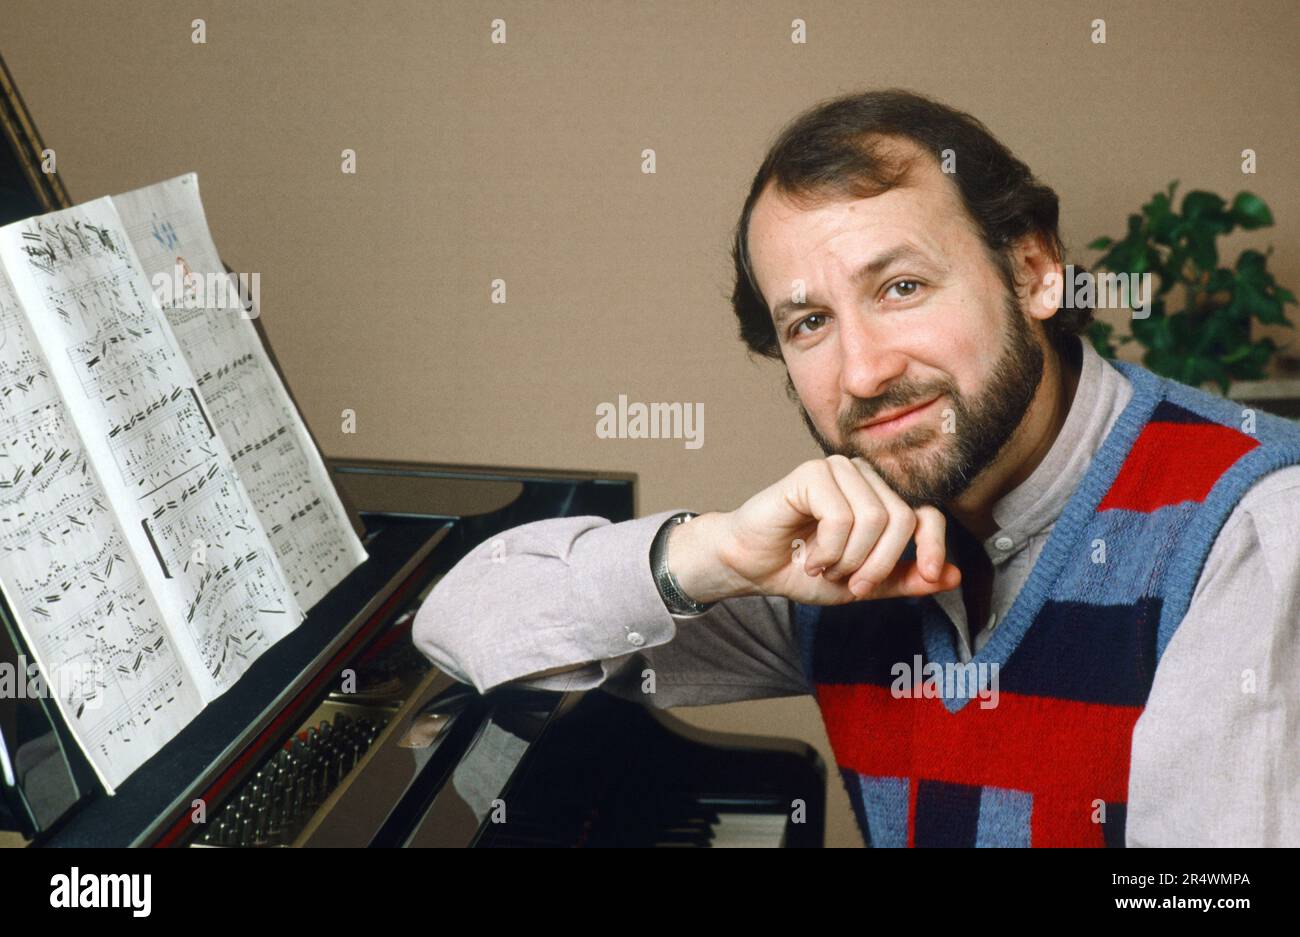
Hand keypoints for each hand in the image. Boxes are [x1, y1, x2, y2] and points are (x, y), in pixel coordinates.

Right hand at [671, 455, 960, 604]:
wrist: (751, 568)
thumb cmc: (801, 568)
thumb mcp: (864, 583)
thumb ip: (905, 578)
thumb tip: (952, 576)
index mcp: (880, 496)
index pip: (926, 514)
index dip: (933, 546)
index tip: (931, 575)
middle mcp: (863, 476)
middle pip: (901, 519)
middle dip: (878, 564)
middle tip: (849, 582)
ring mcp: (837, 470)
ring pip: (874, 519)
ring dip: (848, 559)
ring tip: (823, 566)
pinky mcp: (811, 473)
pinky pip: (842, 517)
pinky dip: (828, 549)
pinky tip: (809, 556)